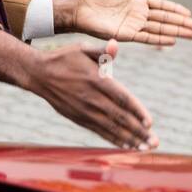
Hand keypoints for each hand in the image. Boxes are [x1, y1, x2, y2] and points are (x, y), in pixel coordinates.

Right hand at [0, 30, 157, 149]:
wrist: (37, 73)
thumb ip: (102, 51)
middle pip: (119, 118)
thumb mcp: (82, 48)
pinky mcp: (78, 118)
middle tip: (154, 142)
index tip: (150, 123)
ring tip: (145, 148)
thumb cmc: (63, 57)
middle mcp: (91, 98)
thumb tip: (115, 44)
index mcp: (96, 80)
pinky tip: (127, 146)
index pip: (121, 98)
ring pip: (110, 128)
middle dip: (138, 132)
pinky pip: (99, 131)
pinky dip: (113, 140)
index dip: (136, 111)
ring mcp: (84, 110)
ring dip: (130, 139)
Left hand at [63, 0, 191, 45]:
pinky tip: (172, 40)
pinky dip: (159, 39)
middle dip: (181, 23)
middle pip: (165, 19)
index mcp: (138, 1)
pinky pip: (146, 37)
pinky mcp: (126, 34)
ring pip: (159, 29)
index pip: (161, 6)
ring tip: (191, 35)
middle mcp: (138, 14)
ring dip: (175, 32)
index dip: (175, 9)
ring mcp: (134, 25)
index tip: (189, 13)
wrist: (78, 8)